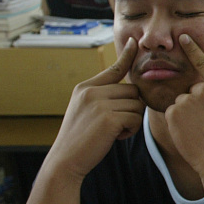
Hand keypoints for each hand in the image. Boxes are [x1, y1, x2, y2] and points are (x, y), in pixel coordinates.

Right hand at [44, 39, 144, 180]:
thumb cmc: (80, 139)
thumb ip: (101, 97)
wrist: (66, 160)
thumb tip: (130, 91)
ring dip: (132, 121)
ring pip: (137, 105)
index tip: (133, 43)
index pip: (113, 69)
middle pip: (132, 91)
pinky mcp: (109, 118)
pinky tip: (116, 137)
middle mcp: (91, 91)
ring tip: (113, 132)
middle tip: (116, 125)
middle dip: (131, 109)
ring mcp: (99, 103)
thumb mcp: (85, 111)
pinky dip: (131, 130)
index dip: (126, 56)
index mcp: (85, 88)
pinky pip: (136, 118)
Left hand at [164, 34, 203, 177]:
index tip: (183, 36)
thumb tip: (194, 86)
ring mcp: (189, 99)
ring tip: (198, 129)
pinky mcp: (174, 111)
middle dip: (192, 104)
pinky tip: (188, 132)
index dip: (193, 49)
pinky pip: (170, 112)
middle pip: (189, 89)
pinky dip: (176, 123)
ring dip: (183, 115)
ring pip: (179, 102)